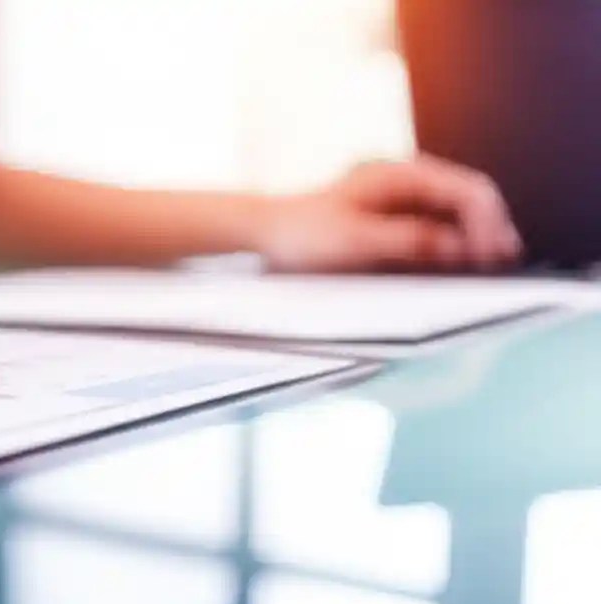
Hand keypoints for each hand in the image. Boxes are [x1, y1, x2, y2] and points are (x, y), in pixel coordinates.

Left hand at [258, 155, 521, 272]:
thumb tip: (458, 247)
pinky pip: (435, 224)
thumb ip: (409, 241)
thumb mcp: (356, 242)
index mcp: (397, 173)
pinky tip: (460, 263)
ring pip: (454, 211)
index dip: (488, 221)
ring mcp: (398, 195)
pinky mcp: (391, 215)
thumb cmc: (301, 232)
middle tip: (505, 262)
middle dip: (489, 227)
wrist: (263, 230)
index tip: (496, 253)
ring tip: (490, 265)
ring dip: (473, 236)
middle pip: (467, 197)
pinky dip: (451, 242)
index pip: (466, 189)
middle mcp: (403, 178)